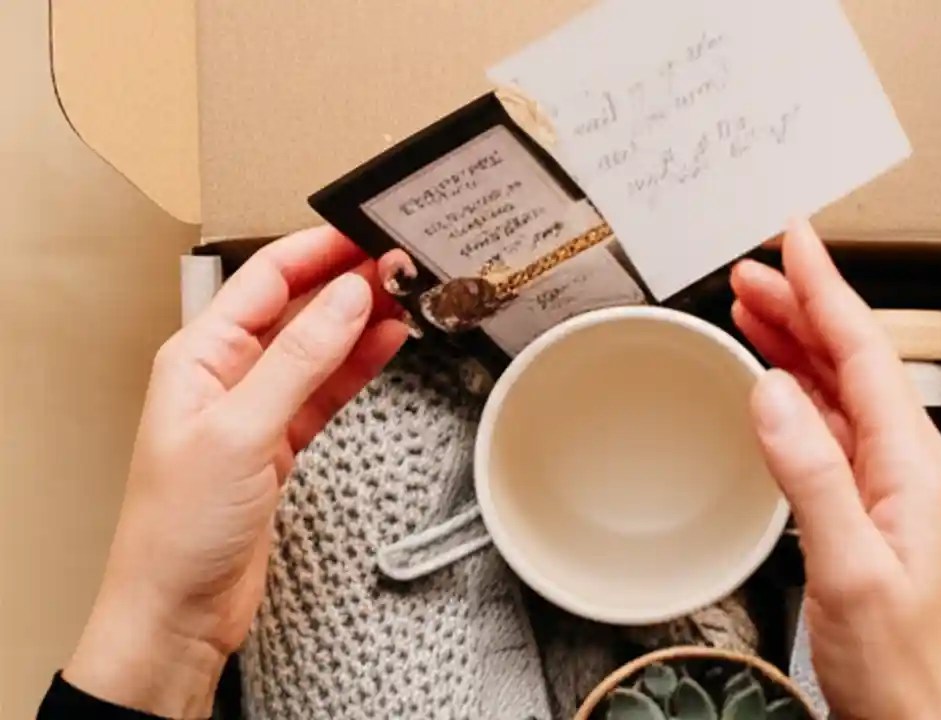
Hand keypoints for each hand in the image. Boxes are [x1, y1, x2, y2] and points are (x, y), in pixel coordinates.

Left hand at [64, 227, 407, 717]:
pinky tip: (387, 346)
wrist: (178, 611)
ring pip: (317, 347)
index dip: (318, 250)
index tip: (367, 235)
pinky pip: (325, 389)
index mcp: (198, 355)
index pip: (265, 279)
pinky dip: (358, 367)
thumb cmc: (179, 529)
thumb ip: (300, 361)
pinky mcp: (278, 443)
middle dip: (346, 282)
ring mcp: (254, 409)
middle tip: (401, 265)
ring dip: (360, 322)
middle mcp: (225, 374)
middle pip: (295, 308)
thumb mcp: (241, 431)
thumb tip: (346, 299)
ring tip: (407, 297)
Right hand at [732, 220, 940, 719]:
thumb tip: (773, 393)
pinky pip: (831, 429)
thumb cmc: (902, 665)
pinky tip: (776, 384)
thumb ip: (811, 474)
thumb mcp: (849, 566)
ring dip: (797, 343)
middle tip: (751, 269)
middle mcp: (909, 466)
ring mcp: (891, 487)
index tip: (796, 241)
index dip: (826, 290)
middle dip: (801, 306)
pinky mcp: (870, 511)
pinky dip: (798, 393)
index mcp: (914, 466)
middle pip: (850, 361)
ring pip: (838, 391)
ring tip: (754, 307)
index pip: (864, 352)